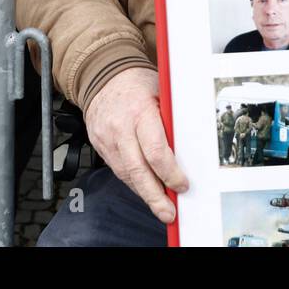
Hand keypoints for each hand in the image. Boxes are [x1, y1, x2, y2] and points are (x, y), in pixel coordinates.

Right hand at [84, 67, 187, 222]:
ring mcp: (107, 139)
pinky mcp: (100, 146)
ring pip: (126, 174)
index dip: (169, 172)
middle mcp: (120, 128)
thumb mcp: (160, 93)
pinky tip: (145, 188)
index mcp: (139, 112)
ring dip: (144, 193)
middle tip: (168, 212)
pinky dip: (133, 181)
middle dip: (154, 196)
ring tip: (160, 207)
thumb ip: (170, 120)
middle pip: (137, 170)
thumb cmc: (136, 83)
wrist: (102, 76)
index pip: (154, 150)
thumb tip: (188, 149)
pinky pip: (118, 170)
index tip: (181, 184)